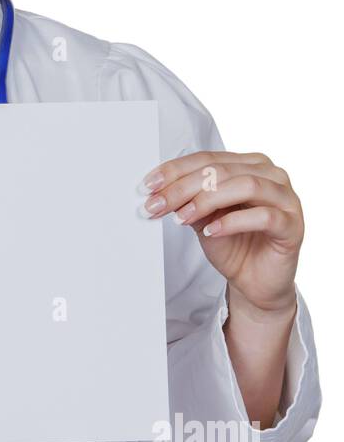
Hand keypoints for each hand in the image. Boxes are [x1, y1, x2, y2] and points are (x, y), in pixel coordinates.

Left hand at [141, 151, 301, 314]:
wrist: (255, 282)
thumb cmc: (233, 246)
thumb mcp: (202, 220)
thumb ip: (188, 201)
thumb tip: (159, 192)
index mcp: (250, 165)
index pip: (208, 159)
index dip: (175, 171)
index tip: (148, 186)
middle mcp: (271, 175)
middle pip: (222, 171)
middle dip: (183, 187)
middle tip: (157, 205)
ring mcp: (286, 199)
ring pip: (245, 185)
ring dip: (206, 200)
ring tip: (181, 218)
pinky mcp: (293, 225)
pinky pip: (264, 216)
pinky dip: (233, 221)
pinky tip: (211, 231)